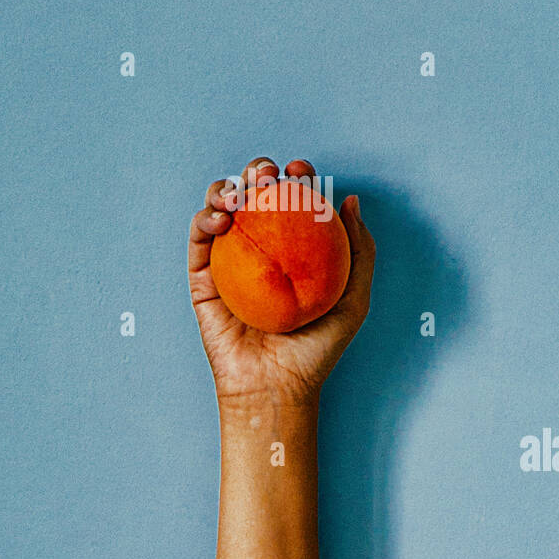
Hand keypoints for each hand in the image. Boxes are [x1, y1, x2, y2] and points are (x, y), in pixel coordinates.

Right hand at [188, 156, 375, 406]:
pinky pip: (198, 240)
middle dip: (258, 170)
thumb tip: (350, 201)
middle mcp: (260, 248)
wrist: (275, 388)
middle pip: (254, 195)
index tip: (302, 172)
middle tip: (268, 175)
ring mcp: (228, 259)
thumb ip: (359, 251)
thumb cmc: (316, 351)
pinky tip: (221, 217)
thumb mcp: (354, 300)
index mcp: (294, 248)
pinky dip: (205, 218)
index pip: (293, 200)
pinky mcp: (201, 277)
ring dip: (226, 187)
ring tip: (240, 192)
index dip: (297, 177)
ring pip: (221, 208)